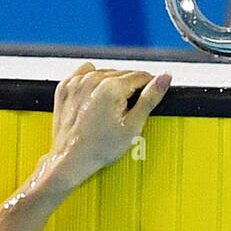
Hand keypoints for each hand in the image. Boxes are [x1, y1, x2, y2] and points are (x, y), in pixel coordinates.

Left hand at [48, 63, 170, 184]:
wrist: (70, 158)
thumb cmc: (101, 147)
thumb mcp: (133, 125)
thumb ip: (151, 98)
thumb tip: (165, 77)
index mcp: (111, 87)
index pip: (141, 76)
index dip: (149, 87)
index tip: (148, 98)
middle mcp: (92, 80)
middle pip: (123, 74)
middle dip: (131, 87)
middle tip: (128, 110)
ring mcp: (76, 82)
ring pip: (105, 73)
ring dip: (112, 84)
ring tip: (110, 108)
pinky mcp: (65, 86)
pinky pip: (85, 73)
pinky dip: (92, 81)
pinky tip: (95, 98)